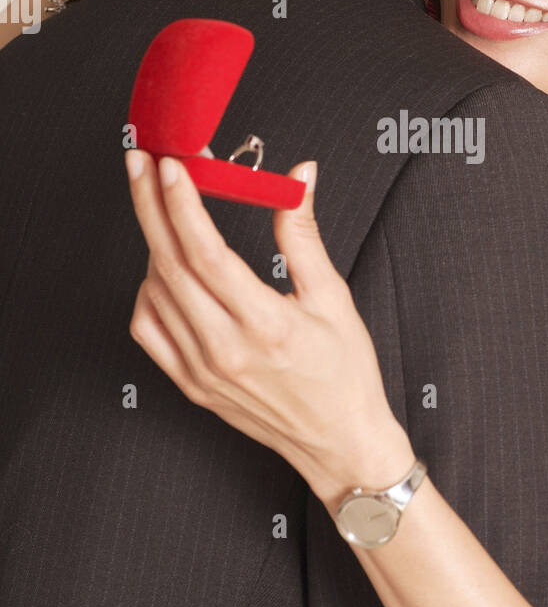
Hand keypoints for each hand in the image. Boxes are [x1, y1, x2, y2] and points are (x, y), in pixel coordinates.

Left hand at [124, 149, 414, 508]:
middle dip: (150, 204)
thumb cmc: (345, 375)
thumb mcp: (333, 297)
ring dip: (153, 241)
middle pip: (169, 263)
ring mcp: (202, 370)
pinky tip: (163, 268)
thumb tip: (300, 177)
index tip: (173, 165)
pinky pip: (149, 328)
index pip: (208, 253)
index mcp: (267, 325)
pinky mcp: (191, 384)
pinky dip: (147, 289)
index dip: (183, 204)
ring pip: (154, 291)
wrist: (341, 442)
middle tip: (143, 163)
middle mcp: (226, 350)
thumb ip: (304, 233)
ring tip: (165, 208)